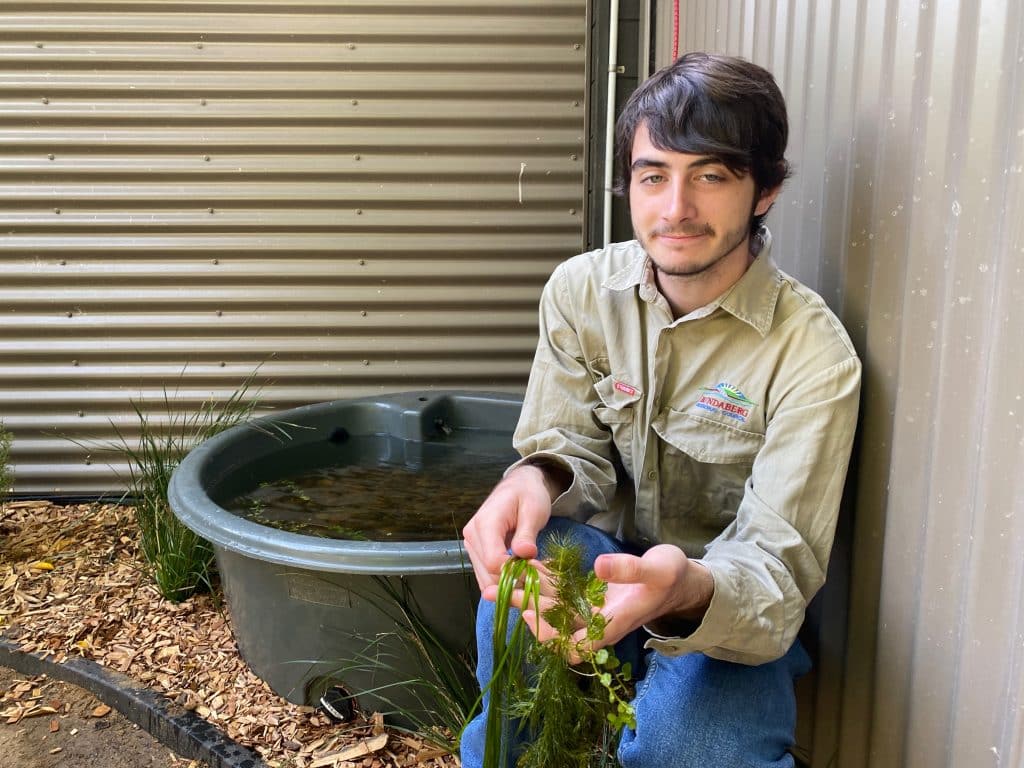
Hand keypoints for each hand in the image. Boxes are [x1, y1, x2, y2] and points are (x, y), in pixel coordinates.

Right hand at [461, 464, 553, 591]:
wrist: (519, 486)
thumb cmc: (528, 495)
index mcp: (485, 523)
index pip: (493, 561)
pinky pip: (486, 575)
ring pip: (486, 578)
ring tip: (529, 573)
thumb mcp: (533, 511)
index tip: (535, 569)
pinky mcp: (475, 551)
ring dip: (508, 583)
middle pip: (488, 573)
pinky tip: (519, 574)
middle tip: (536, 575)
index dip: (515, 571)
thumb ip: (527, 534)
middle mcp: (472, 535)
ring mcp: (471, 544)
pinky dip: (502, 580)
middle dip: (513, 580)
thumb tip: (524, 554)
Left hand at [512, 545, 712, 661]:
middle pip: (552, 623)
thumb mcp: (658, 569)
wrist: (678, 580)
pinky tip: (525, 562)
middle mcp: (597, 621)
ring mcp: (590, 609)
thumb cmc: (672, 577)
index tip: (528, 615)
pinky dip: (542, 577)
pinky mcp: (587, 594)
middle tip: (494, 591)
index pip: (574, 645)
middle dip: (522, 607)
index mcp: (614, 624)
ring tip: (500, 573)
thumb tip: (597, 568)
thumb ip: (629, 569)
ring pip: (551, 605)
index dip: (548, 635)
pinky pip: (559, 589)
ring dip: (526, 591)